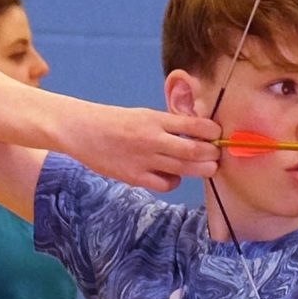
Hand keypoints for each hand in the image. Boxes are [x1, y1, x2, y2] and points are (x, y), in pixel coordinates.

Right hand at [70, 104, 221, 192]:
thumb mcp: (143, 114)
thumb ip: (168, 124)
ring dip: (202, 169)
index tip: (217, 134)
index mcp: (155, 119)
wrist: (80, 129)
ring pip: (185, 169)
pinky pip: (166, 184)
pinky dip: (176, 181)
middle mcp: (152, 139)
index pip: (195, 125)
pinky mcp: (134, 177)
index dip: (212, 132)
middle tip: (216, 154)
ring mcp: (143, 160)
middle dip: (213, 154)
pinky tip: (174, 175)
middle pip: (196, 151)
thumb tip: (199, 132)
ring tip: (207, 166)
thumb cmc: (114, 121)